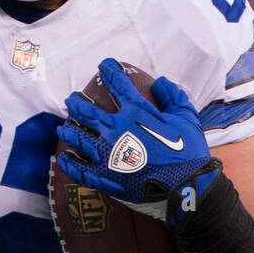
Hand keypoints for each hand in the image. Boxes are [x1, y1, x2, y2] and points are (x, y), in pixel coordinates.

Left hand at [55, 58, 219, 225]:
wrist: (186, 188)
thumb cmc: (189, 152)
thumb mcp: (187, 118)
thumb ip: (173, 97)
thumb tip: (161, 81)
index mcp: (136, 112)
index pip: (118, 84)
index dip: (109, 71)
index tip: (105, 64)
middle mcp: (115, 129)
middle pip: (85, 110)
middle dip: (76, 101)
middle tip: (72, 99)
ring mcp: (105, 153)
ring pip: (76, 135)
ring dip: (68, 128)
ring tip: (64, 126)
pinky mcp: (102, 176)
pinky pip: (77, 167)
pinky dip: (68, 161)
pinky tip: (64, 156)